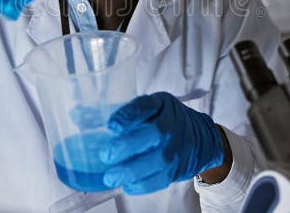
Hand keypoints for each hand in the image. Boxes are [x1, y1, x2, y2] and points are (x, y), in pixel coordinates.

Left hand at [100, 92, 224, 193]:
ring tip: (111, 176)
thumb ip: (128, 113)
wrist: (202, 138)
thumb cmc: (168, 120)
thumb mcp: (152, 106)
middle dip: (128, 145)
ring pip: (157, 161)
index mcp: (161, 104)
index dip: (128, 115)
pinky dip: (143, 184)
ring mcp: (178, 147)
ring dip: (132, 170)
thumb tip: (88, 122)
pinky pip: (162, 179)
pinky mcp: (178, 168)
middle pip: (154, 134)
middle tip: (107, 155)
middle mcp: (172, 124)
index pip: (146, 106)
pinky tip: (127, 185)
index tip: (112, 125)